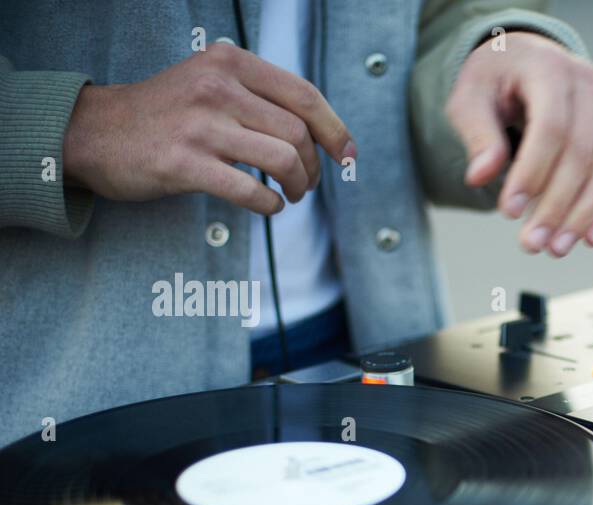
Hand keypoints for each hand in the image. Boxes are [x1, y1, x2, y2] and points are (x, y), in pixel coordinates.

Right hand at [62, 43, 354, 215]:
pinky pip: (250, 190)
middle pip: (297, 133)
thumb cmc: (167, 113)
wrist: (96, 131)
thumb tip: (322, 131)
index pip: (304, 95)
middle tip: (307, 183)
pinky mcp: (183, 163)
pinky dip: (269, 204)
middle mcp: (216, 87)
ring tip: (291, 194)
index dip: (335, 129)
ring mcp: (200, 125)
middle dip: (314, 166)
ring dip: (298, 186)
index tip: (347, 155)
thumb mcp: (211, 82)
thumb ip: (259, 96)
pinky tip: (268, 205)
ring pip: (282, 159)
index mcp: (229, 62)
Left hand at [445, 32, 592, 256]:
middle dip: (556, 206)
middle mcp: (589, 83)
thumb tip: (481, 176)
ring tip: (557, 249)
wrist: (526, 61)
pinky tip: (589, 238)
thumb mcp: (470, 99)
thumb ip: (477, 134)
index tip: (510, 212)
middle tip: (532, 244)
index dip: (532, 173)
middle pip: (581, 153)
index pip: (550, 127)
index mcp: (550, 67)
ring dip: (583, 216)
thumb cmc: (494, 82)